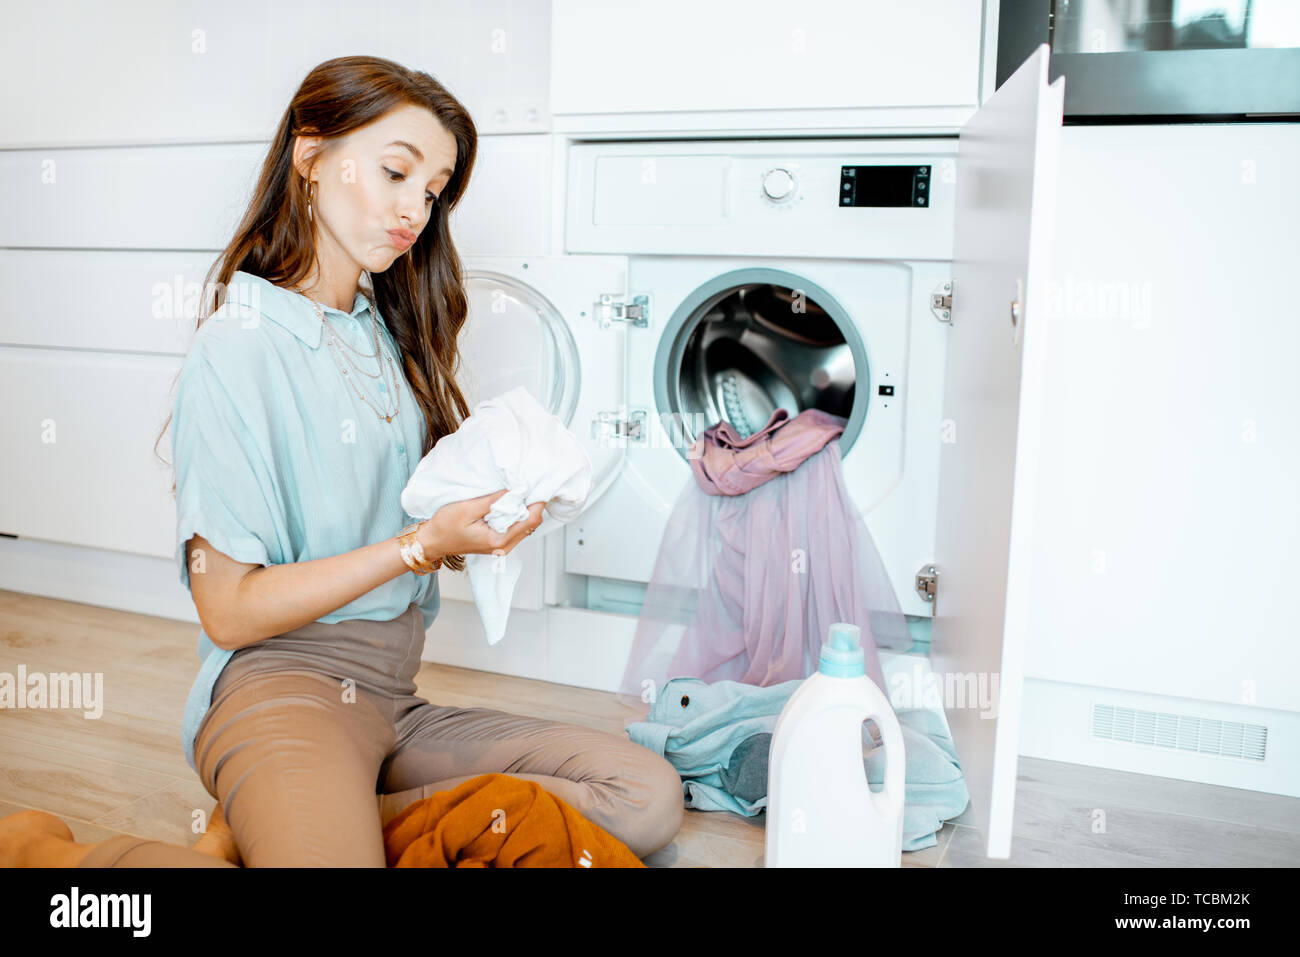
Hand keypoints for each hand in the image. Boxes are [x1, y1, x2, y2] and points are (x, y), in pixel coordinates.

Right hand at [418, 489, 544, 558]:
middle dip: (532, 505)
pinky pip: (515, 528)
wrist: (432, 541)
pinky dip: (516, 515)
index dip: (537, 503)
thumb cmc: (445, 527)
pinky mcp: (497, 542)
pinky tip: (510, 503)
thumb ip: (492, 501)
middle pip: (531, 524)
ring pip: (525, 526)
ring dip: (524, 509)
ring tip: (518, 492)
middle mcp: (503, 546)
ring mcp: (501, 546)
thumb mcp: (467, 509)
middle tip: (527, 486)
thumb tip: (513, 491)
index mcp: (498, 540)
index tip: (537, 487)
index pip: (530, 521)